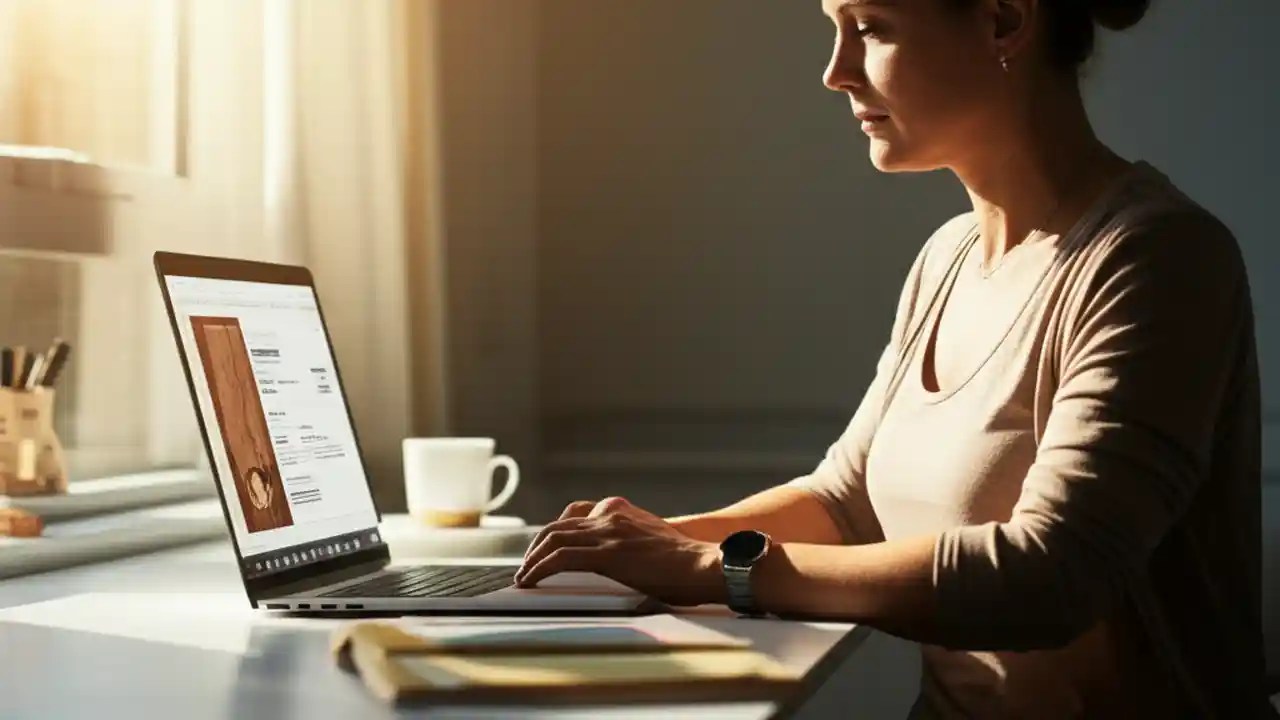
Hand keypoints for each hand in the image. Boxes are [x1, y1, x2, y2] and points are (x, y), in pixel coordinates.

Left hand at [515, 497, 724, 606]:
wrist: (704, 565)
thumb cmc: (686, 564)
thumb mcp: (653, 542)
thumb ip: (631, 543)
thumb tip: (622, 562)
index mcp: (621, 511)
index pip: (574, 513)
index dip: (554, 531)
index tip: (545, 547)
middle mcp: (610, 515)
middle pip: (558, 525)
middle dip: (537, 546)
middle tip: (528, 565)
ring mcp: (607, 532)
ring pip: (554, 539)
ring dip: (533, 559)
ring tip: (524, 576)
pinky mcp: (606, 554)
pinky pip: (560, 558)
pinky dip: (539, 569)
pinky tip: (530, 581)